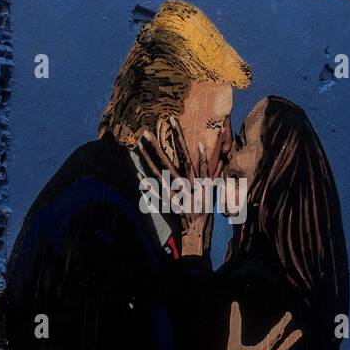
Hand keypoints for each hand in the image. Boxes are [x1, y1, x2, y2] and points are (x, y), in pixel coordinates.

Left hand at [137, 121, 212, 256]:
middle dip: (156, 145)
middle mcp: (184, 182)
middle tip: (144, 132)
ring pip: (159, 174)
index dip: (178, 134)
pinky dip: (149, 186)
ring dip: (148, 160)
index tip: (170, 119)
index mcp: (195, 176)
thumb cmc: (205, 207)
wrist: (199, 229)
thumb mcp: (210, 185)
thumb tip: (211, 151)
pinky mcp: (168, 203)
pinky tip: (139, 176)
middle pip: (168, 160)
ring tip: (138, 148)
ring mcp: (175, 193)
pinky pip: (156, 193)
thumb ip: (211, 170)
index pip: (185, 150)